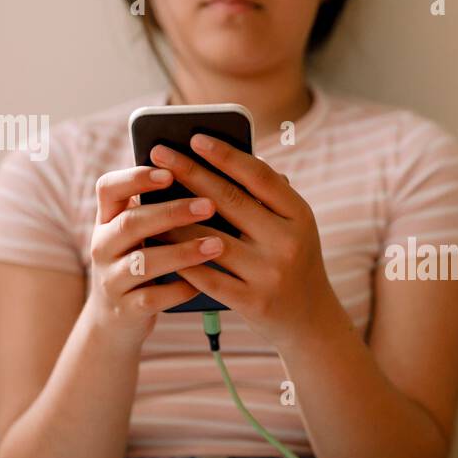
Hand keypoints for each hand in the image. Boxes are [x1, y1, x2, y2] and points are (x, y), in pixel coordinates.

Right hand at [84, 164, 221, 346]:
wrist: (116, 319)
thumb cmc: (140, 261)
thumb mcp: (139, 233)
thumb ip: (158, 207)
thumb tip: (207, 177)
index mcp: (107, 219)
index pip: (108, 188)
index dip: (136, 178)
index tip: (170, 172)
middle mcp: (102, 246)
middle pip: (130, 223)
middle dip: (171, 213)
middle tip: (209, 206)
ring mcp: (111, 279)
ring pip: (143, 262)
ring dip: (182, 252)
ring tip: (217, 245)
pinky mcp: (125, 309)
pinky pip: (153, 298)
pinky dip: (180, 289)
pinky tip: (204, 283)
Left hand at [147, 134, 342, 348]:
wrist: (311, 320)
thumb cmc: (293, 262)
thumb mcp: (294, 227)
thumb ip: (268, 196)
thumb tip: (224, 157)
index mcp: (300, 216)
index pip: (259, 177)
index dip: (226, 155)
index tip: (195, 137)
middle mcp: (288, 242)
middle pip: (229, 200)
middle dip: (189, 172)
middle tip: (159, 152)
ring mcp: (270, 274)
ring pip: (210, 238)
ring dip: (174, 217)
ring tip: (147, 199)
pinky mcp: (252, 302)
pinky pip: (207, 276)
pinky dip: (180, 258)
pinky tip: (157, 243)